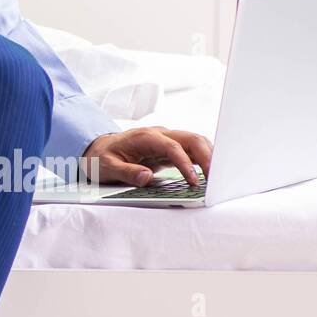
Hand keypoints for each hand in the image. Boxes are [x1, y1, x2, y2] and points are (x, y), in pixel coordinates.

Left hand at [80, 127, 212, 186]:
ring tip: (218, 178)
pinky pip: (192, 150)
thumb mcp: (107, 167)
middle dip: (207, 156)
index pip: (172, 147)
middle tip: (216, 180)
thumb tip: (146, 177)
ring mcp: (166, 140)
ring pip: (195, 142)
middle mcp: (159, 134)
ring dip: (209, 156)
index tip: (194, 182)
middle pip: (190, 139)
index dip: (185, 164)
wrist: (98, 149)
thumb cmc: (102, 157)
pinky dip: (204, 159)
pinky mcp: (170, 148)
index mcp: (144, 137)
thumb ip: (126, 172)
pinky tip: (212, 173)